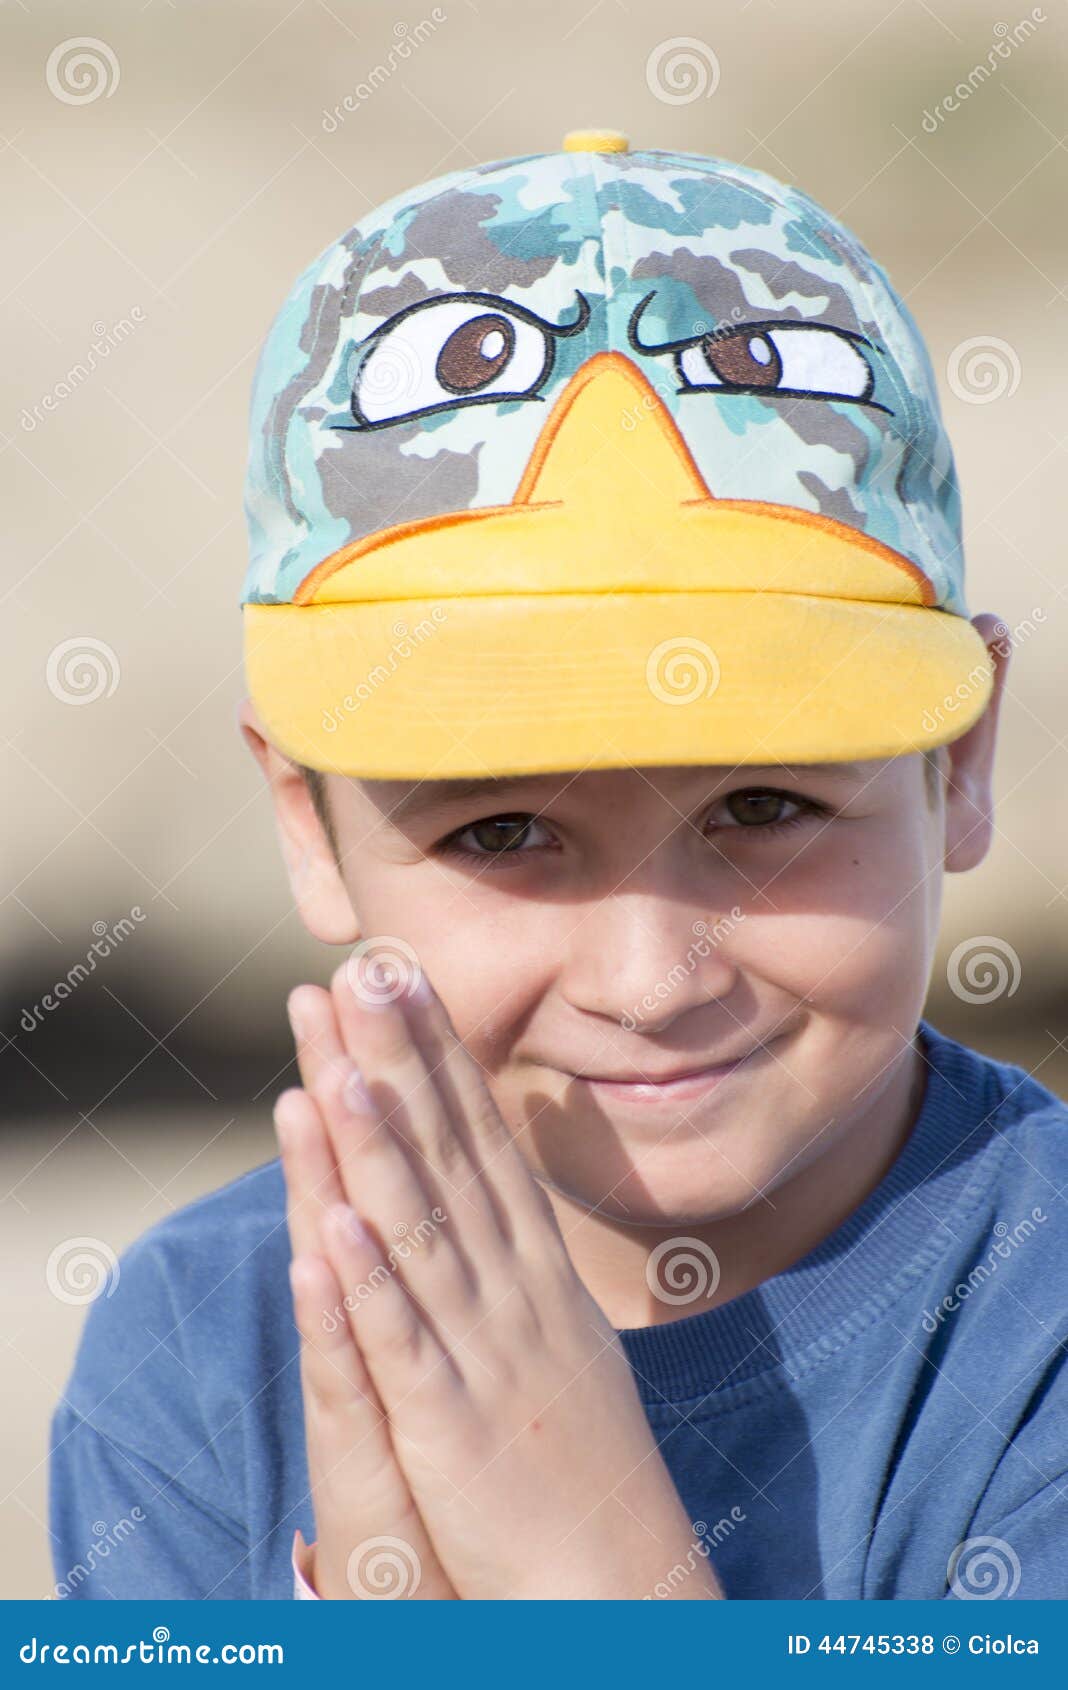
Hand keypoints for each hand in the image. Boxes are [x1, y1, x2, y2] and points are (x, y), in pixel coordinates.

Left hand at [296, 955, 723, 1601]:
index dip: (436, 1050)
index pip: (480, 1133)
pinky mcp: (452, 1425)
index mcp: (537, 1266)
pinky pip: (408, 1346)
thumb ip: (517, 1250)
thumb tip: (486, 1173)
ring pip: (424, 1231)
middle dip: (402, 1059)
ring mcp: (486, 1352)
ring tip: (340, 1062)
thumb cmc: (582, 1458)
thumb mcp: (560, 1329)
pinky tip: (337, 1224)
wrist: (619, 1584)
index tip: (399, 971)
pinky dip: (374, 1284)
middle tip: (361, 969)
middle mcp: (515, 1289)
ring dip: (379, 1145)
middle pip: (449, 1156)